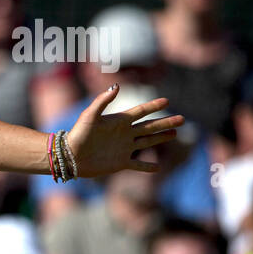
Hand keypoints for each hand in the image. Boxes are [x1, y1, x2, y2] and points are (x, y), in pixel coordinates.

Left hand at [65, 84, 184, 178]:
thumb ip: (102, 101)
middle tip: (182, 119)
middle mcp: (124, 134)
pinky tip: (158, 167)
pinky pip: (137, 164)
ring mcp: (124, 148)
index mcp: (119, 121)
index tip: (166, 100)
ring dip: (161, 138)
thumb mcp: (89, 115)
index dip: (153, 106)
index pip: (140, 112)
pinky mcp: (120, 163)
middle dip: (166, 123)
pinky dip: (148, 166)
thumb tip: (117, 86)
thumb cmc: (78, 134)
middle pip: (150, 127)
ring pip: (147, 142)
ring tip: (175, 134)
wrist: (70, 157)